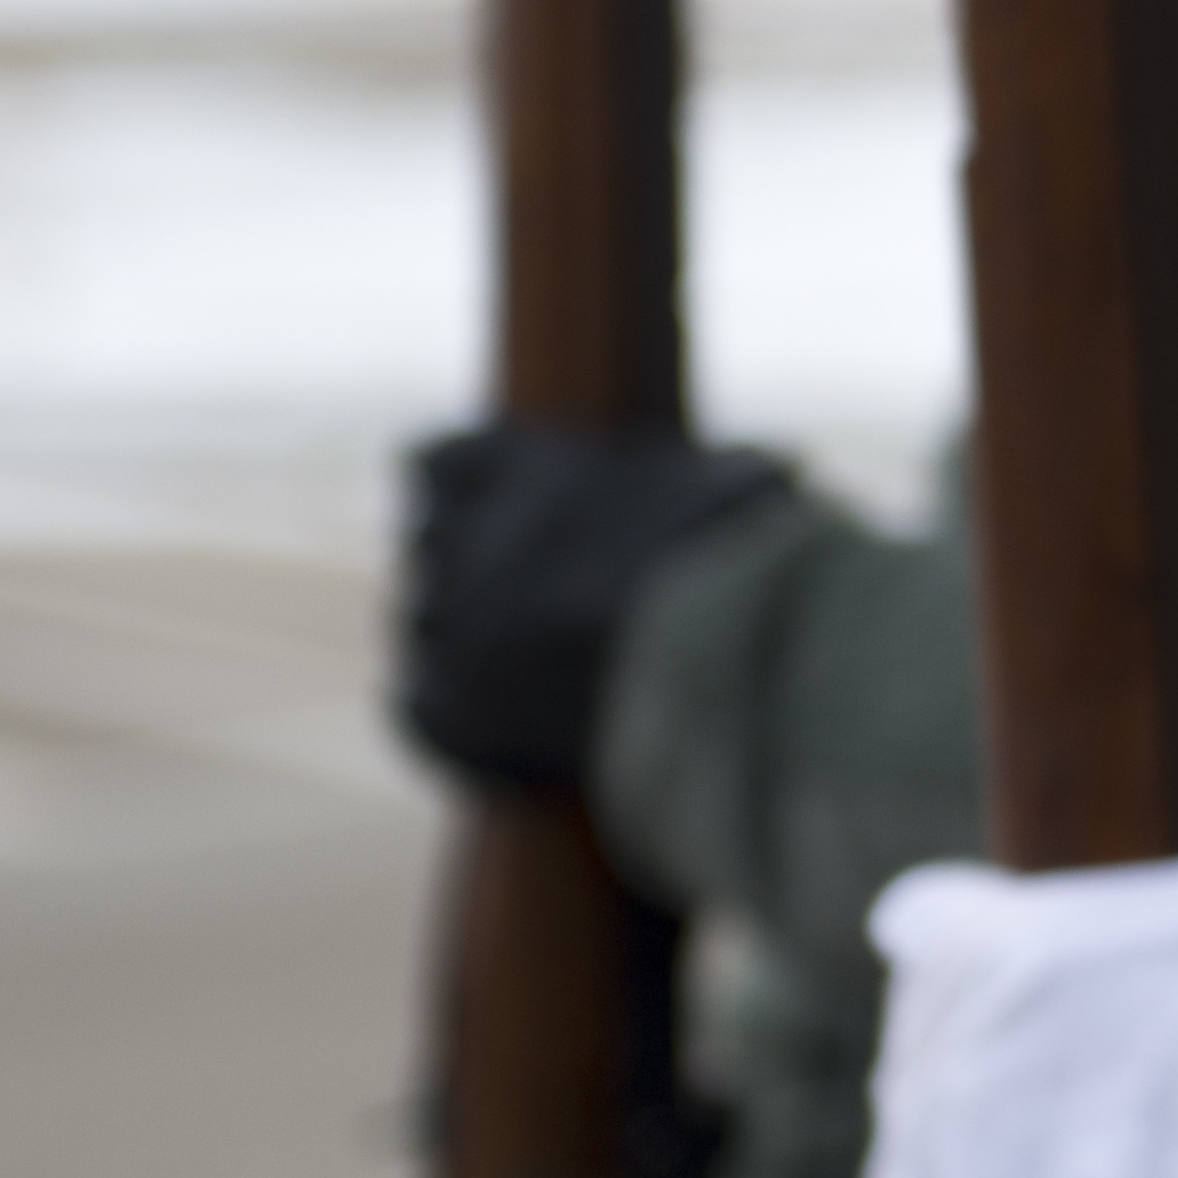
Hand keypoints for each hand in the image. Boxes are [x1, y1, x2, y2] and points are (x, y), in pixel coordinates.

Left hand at [395, 421, 786, 798]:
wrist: (712, 667)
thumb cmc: (738, 563)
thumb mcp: (743, 487)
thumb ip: (718, 477)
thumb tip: (758, 477)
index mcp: (527, 469)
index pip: (441, 462)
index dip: (457, 484)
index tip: (467, 499)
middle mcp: (472, 540)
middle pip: (426, 544)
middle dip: (461, 562)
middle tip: (509, 587)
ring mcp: (452, 628)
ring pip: (422, 623)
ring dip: (457, 635)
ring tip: (514, 658)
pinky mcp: (448, 712)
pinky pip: (419, 703)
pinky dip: (452, 707)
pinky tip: (493, 714)